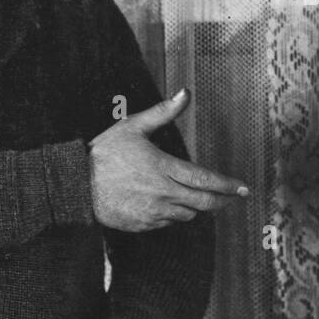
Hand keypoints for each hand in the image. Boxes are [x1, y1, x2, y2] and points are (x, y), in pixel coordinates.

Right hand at [88, 88, 248, 231]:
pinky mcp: (142, 225)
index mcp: (164, 168)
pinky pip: (167, 223)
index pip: (206, 180)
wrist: (76, 186)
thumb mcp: (132, 127)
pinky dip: (171, 215)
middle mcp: (163, 193)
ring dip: (193, 207)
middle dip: (222, 201)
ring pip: (187, 215)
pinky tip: (165, 205)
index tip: (243, 188)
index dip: (228, 185)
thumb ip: (163, 112)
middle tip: (232, 199)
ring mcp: (153, 212)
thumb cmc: (103, 154)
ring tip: (191, 198)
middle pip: (204, 203)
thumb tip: (185, 93)